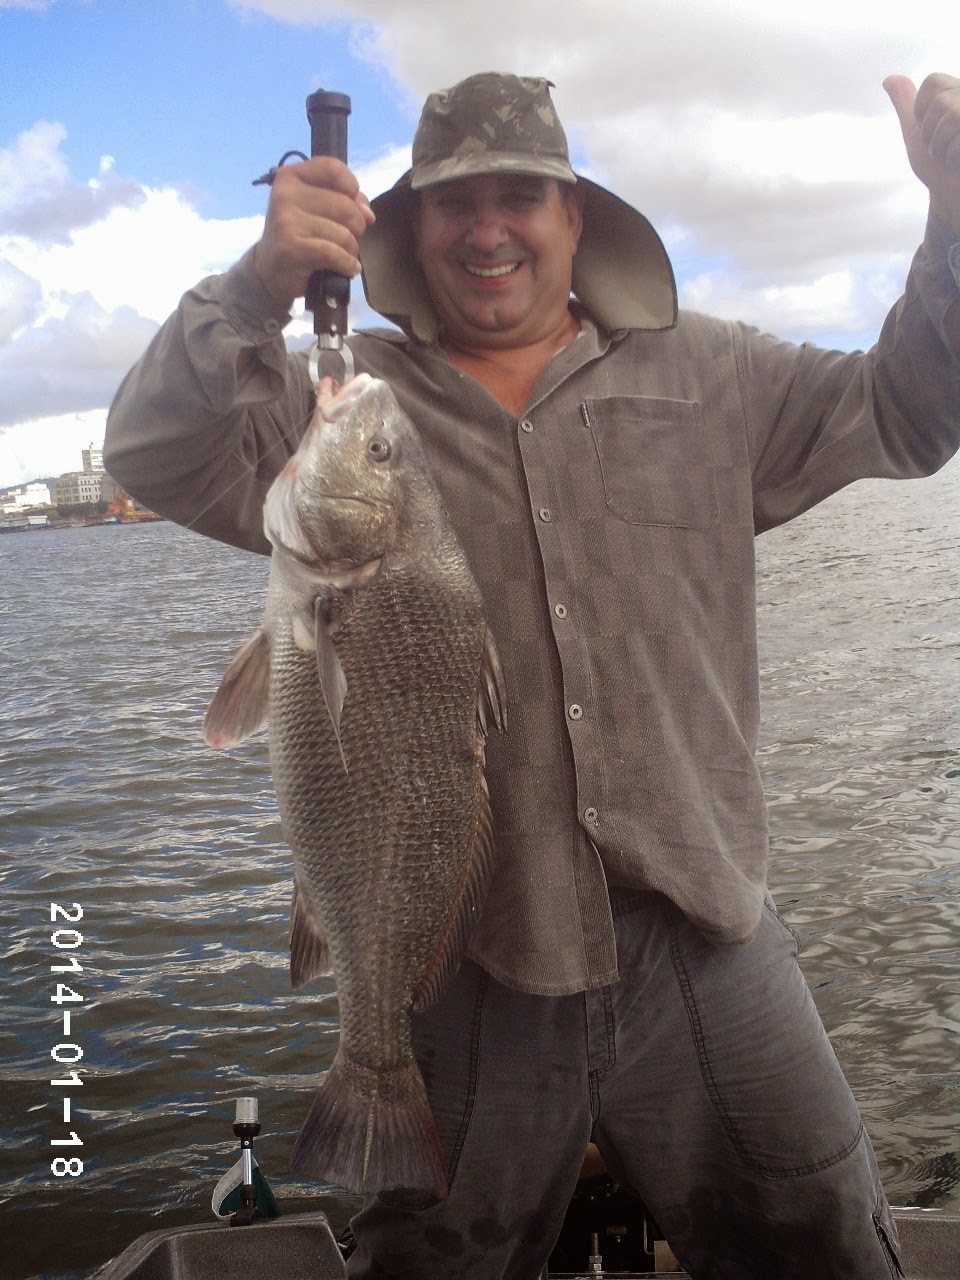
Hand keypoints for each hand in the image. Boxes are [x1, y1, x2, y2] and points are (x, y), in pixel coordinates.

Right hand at [253, 156, 375, 308]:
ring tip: (342, 256)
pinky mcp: (290, 248)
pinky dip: (347, 265)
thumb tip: (367, 214)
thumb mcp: (319, 211)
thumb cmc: (300, 237)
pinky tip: (347, 269)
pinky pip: (334, 253)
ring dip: (351, 250)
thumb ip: (346, 201)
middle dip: (357, 227)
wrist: (271, 272)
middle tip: (347, 239)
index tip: (353, 206)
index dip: (352, 188)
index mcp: (291, 177)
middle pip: (345, 205)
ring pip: (344, 233)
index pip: (332, 168)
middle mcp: (285, 194)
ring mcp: (285, 220)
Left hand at [884, 72, 959, 233]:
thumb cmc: (938, 166)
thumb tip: (888, 79)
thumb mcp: (916, 131)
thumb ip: (906, 103)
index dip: (922, 108)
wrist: (952, 197)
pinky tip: (958, 163)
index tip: (929, 128)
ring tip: (951, 155)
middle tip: (942, 146)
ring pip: (951, 116)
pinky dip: (953, 156)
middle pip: (940, 101)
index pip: (933, 81)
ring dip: (941, 145)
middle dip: (931, 131)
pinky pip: (959, 140)